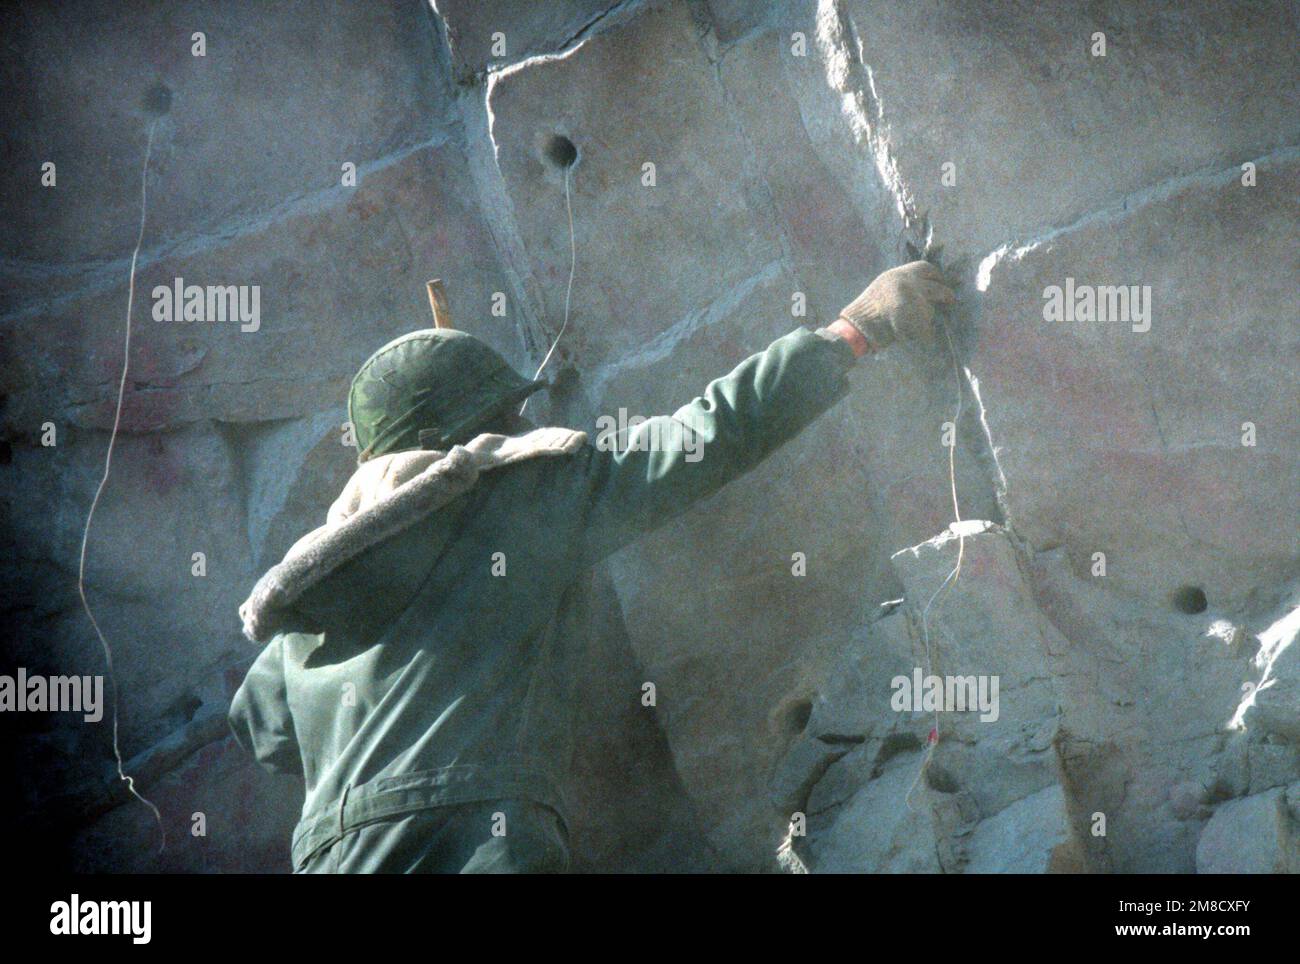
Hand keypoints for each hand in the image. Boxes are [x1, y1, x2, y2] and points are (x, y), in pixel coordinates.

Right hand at [837, 261, 955, 350]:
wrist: (857, 327)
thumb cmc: (866, 310)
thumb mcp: (883, 286)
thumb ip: (902, 283)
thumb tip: (923, 285)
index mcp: (899, 274)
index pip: (925, 268)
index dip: (936, 276)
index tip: (941, 282)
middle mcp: (908, 284)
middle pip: (936, 287)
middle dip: (945, 294)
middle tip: (950, 300)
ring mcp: (913, 301)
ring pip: (931, 308)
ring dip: (928, 316)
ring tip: (919, 323)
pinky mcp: (916, 319)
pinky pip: (927, 327)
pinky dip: (924, 333)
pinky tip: (916, 336)